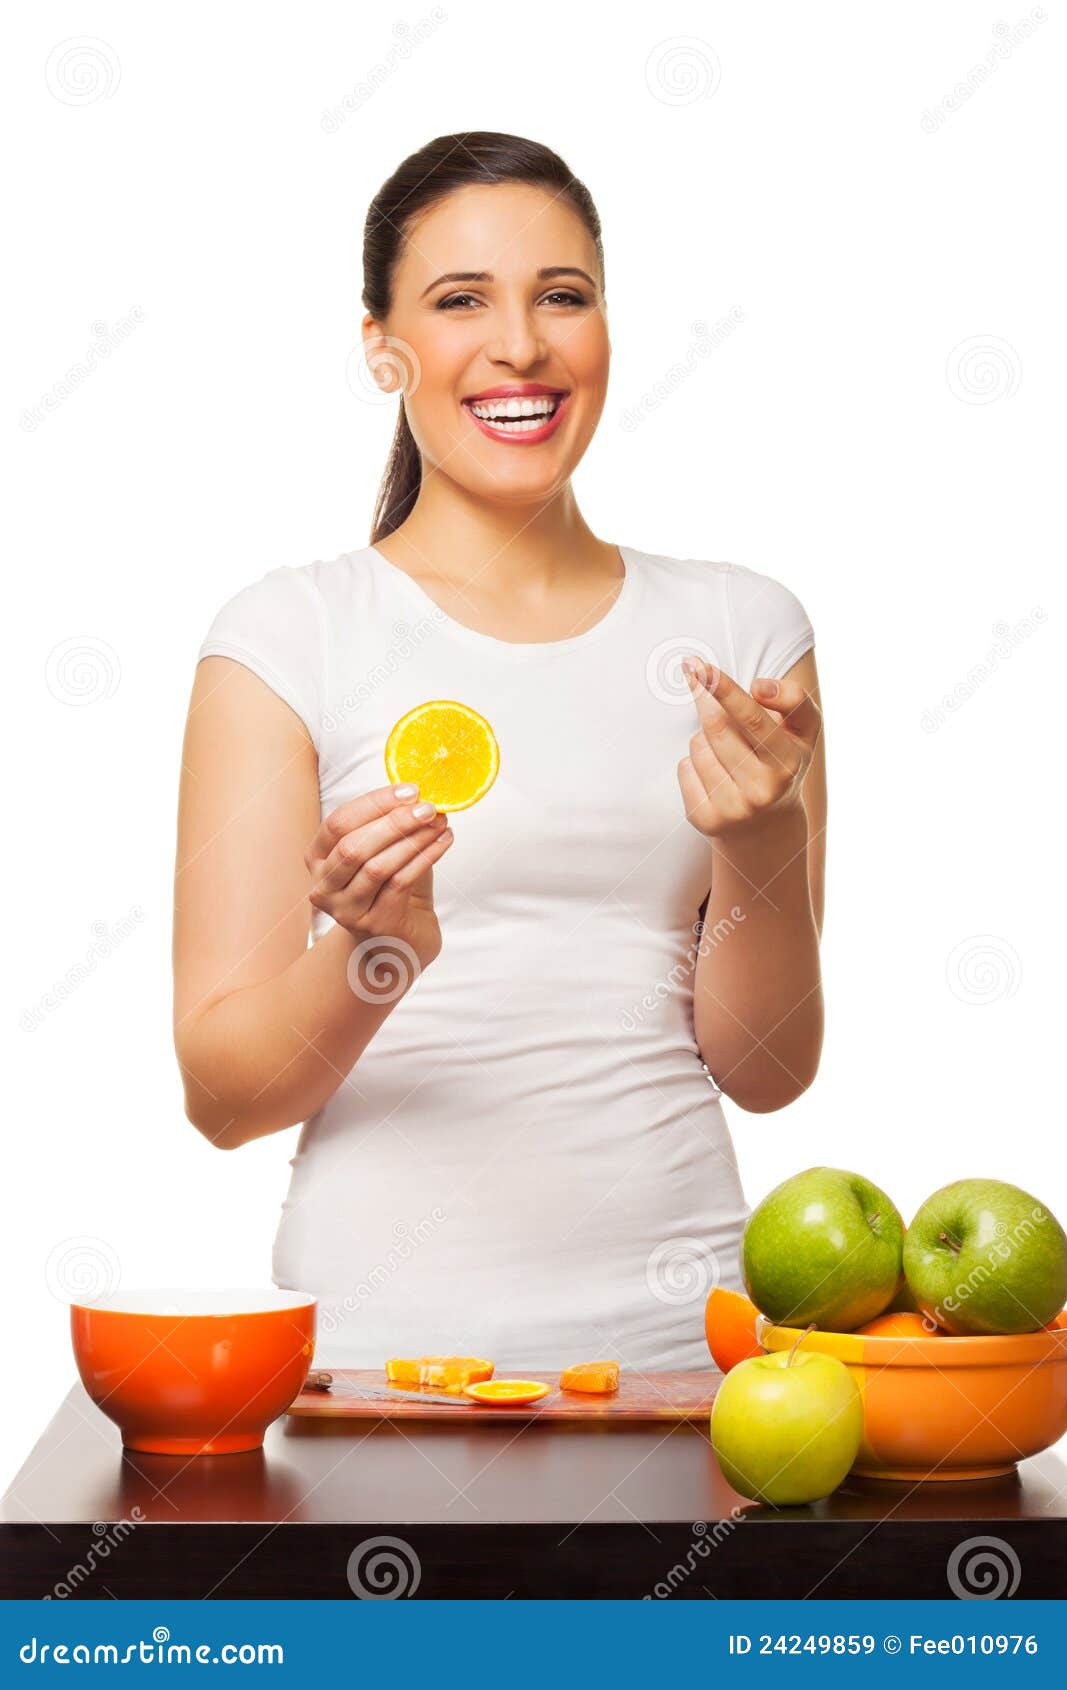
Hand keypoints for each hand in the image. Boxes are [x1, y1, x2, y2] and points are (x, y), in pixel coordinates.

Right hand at [305, 784, 452, 967]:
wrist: (399, 941)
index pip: (338, 823)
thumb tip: (415, 791)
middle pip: (354, 846)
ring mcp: (345, 910)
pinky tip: (444, 842)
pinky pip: (400, 883)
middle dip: (395, 822)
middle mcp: (324, 886)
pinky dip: (425, 858)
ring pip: (378, 866)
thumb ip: (388, 824)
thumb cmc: (389, 888)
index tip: (410, 790)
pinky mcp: (373, 924)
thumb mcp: (382, 851)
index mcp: (317, 859)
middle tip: (428, 807)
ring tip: (440, 823)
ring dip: (414, 840)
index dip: (374, 803)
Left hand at [677, 659, 820, 841]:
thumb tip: (758, 687)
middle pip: (716, 727)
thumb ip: (794, 699)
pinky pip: (683, 768)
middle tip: (700, 680)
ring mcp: (732, 809)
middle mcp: (761, 790)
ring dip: (705, 737)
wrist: (768, 825)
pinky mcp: (704, 819)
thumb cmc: (783, 762)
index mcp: (787, 763)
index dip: (725, 689)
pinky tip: (714, 774)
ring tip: (726, 751)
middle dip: (706, 699)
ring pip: (697, 746)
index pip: (752, 718)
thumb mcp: (803, 730)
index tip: (701, 667)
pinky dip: (693, 762)